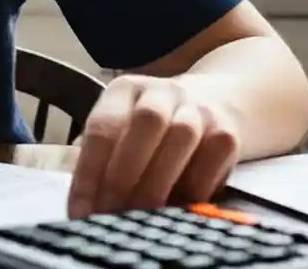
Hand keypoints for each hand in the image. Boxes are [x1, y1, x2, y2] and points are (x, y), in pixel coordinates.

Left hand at [67, 74, 239, 218]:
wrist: (212, 105)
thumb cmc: (148, 133)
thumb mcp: (118, 133)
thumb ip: (97, 161)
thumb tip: (82, 207)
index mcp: (125, 89)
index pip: (103, 127)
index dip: (89, 172)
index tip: (80, 212)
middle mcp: (162, 92)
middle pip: (147, 121)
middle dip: (125, 173)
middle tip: (111, 214)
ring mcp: (198, 109)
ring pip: (182, 135)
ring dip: (159, 182)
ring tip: (140, 217)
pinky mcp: (228, 132)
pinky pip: (213, 158)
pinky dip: (194, 188)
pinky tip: (177, 209)